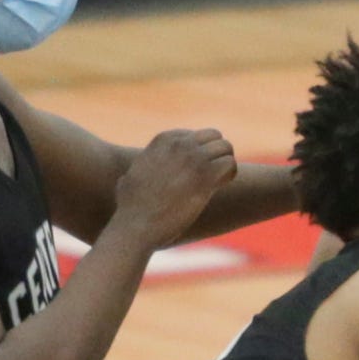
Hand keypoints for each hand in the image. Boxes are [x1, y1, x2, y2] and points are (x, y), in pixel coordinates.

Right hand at [110, 128, 237, 247]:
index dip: (200, 153)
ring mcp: (194, 158)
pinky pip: (231, 165)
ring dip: (225, 165)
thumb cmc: (130, 209)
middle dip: (217, 154)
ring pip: (226, 148)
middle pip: (214, 136)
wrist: (136, 225)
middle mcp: (180, 144)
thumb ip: (137, 171)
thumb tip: (128, 178)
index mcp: (163, 140)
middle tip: (213, 174)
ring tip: (217, 182)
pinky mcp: (206, 176)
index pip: (196, 134)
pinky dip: (229, 176)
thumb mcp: (128, 179)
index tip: (195, 170)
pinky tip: (218, 188)